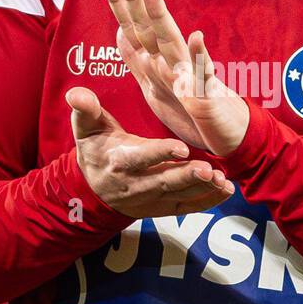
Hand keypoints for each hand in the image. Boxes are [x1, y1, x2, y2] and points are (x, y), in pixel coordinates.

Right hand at [66, 86, 233, 218]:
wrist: (92, 186)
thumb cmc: (95, 148)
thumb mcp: (86, 127)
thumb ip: (85, 109)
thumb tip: (76, 95)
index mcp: (118, 160)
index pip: (140, 157)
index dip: (160, 153)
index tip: (181, 148)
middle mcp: (134, 184)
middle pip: (163, 181)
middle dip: (187, 177)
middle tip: (210, 170)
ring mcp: (149, 199)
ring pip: (177, 196)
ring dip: (201, 190)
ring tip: (223, 181)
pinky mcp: (161, 208)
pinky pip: (185, 207)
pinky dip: (207, 202)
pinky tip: (226, 191)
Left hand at [100, 0, 249, 155]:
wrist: (229, 135)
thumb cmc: (192, 111)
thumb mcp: (154, 87)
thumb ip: (137, 60)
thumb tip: (120, 31)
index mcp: (158, 61)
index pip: (134, 27)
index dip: (119, 2)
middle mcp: (173, 62)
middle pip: (149, 26)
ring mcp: (191, 76)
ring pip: (171, 42)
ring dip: (160, 16)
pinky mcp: (208, 97)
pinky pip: (202, 77)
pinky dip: (199, 57)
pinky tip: (196, 38)